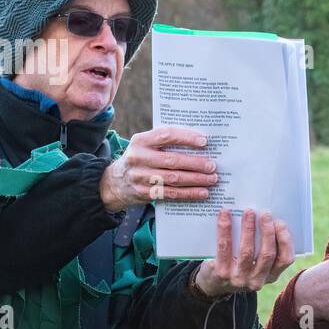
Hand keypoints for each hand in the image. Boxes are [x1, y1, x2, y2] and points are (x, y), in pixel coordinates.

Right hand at [100, 126, 217, 212]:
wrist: (115, 182)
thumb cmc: (141, 159)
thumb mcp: (146, 146)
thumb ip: (166, 142)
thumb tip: (200, 143)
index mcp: (140, 140)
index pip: (166, 135)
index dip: (187, 137)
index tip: (204, 141)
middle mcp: (138, 157)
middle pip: (172, 160)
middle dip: (196, 163)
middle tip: (213, 166)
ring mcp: (140, 176)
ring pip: (173, 179)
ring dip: (196, 180)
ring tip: (212, 179)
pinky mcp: (144, 193)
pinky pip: (171, 194)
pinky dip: (189, 193)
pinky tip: (203, 192)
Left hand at [194, 209, 294, 295]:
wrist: (215, 284)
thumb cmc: (240, 265)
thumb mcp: (257, 263)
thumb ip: (265, 247)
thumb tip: (269, 219)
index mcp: (271, 276)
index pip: (285, 259)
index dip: (285, 240)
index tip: (280, 222)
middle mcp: (257, 280)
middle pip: (268, 254)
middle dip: (268, 231)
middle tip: (265, 213)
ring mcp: (239, 279)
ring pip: (247, 251)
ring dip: (248, 228)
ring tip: (248, 212)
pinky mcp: (222, 273)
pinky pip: (225, 246)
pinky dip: (225, 228)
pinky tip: (225, 214)